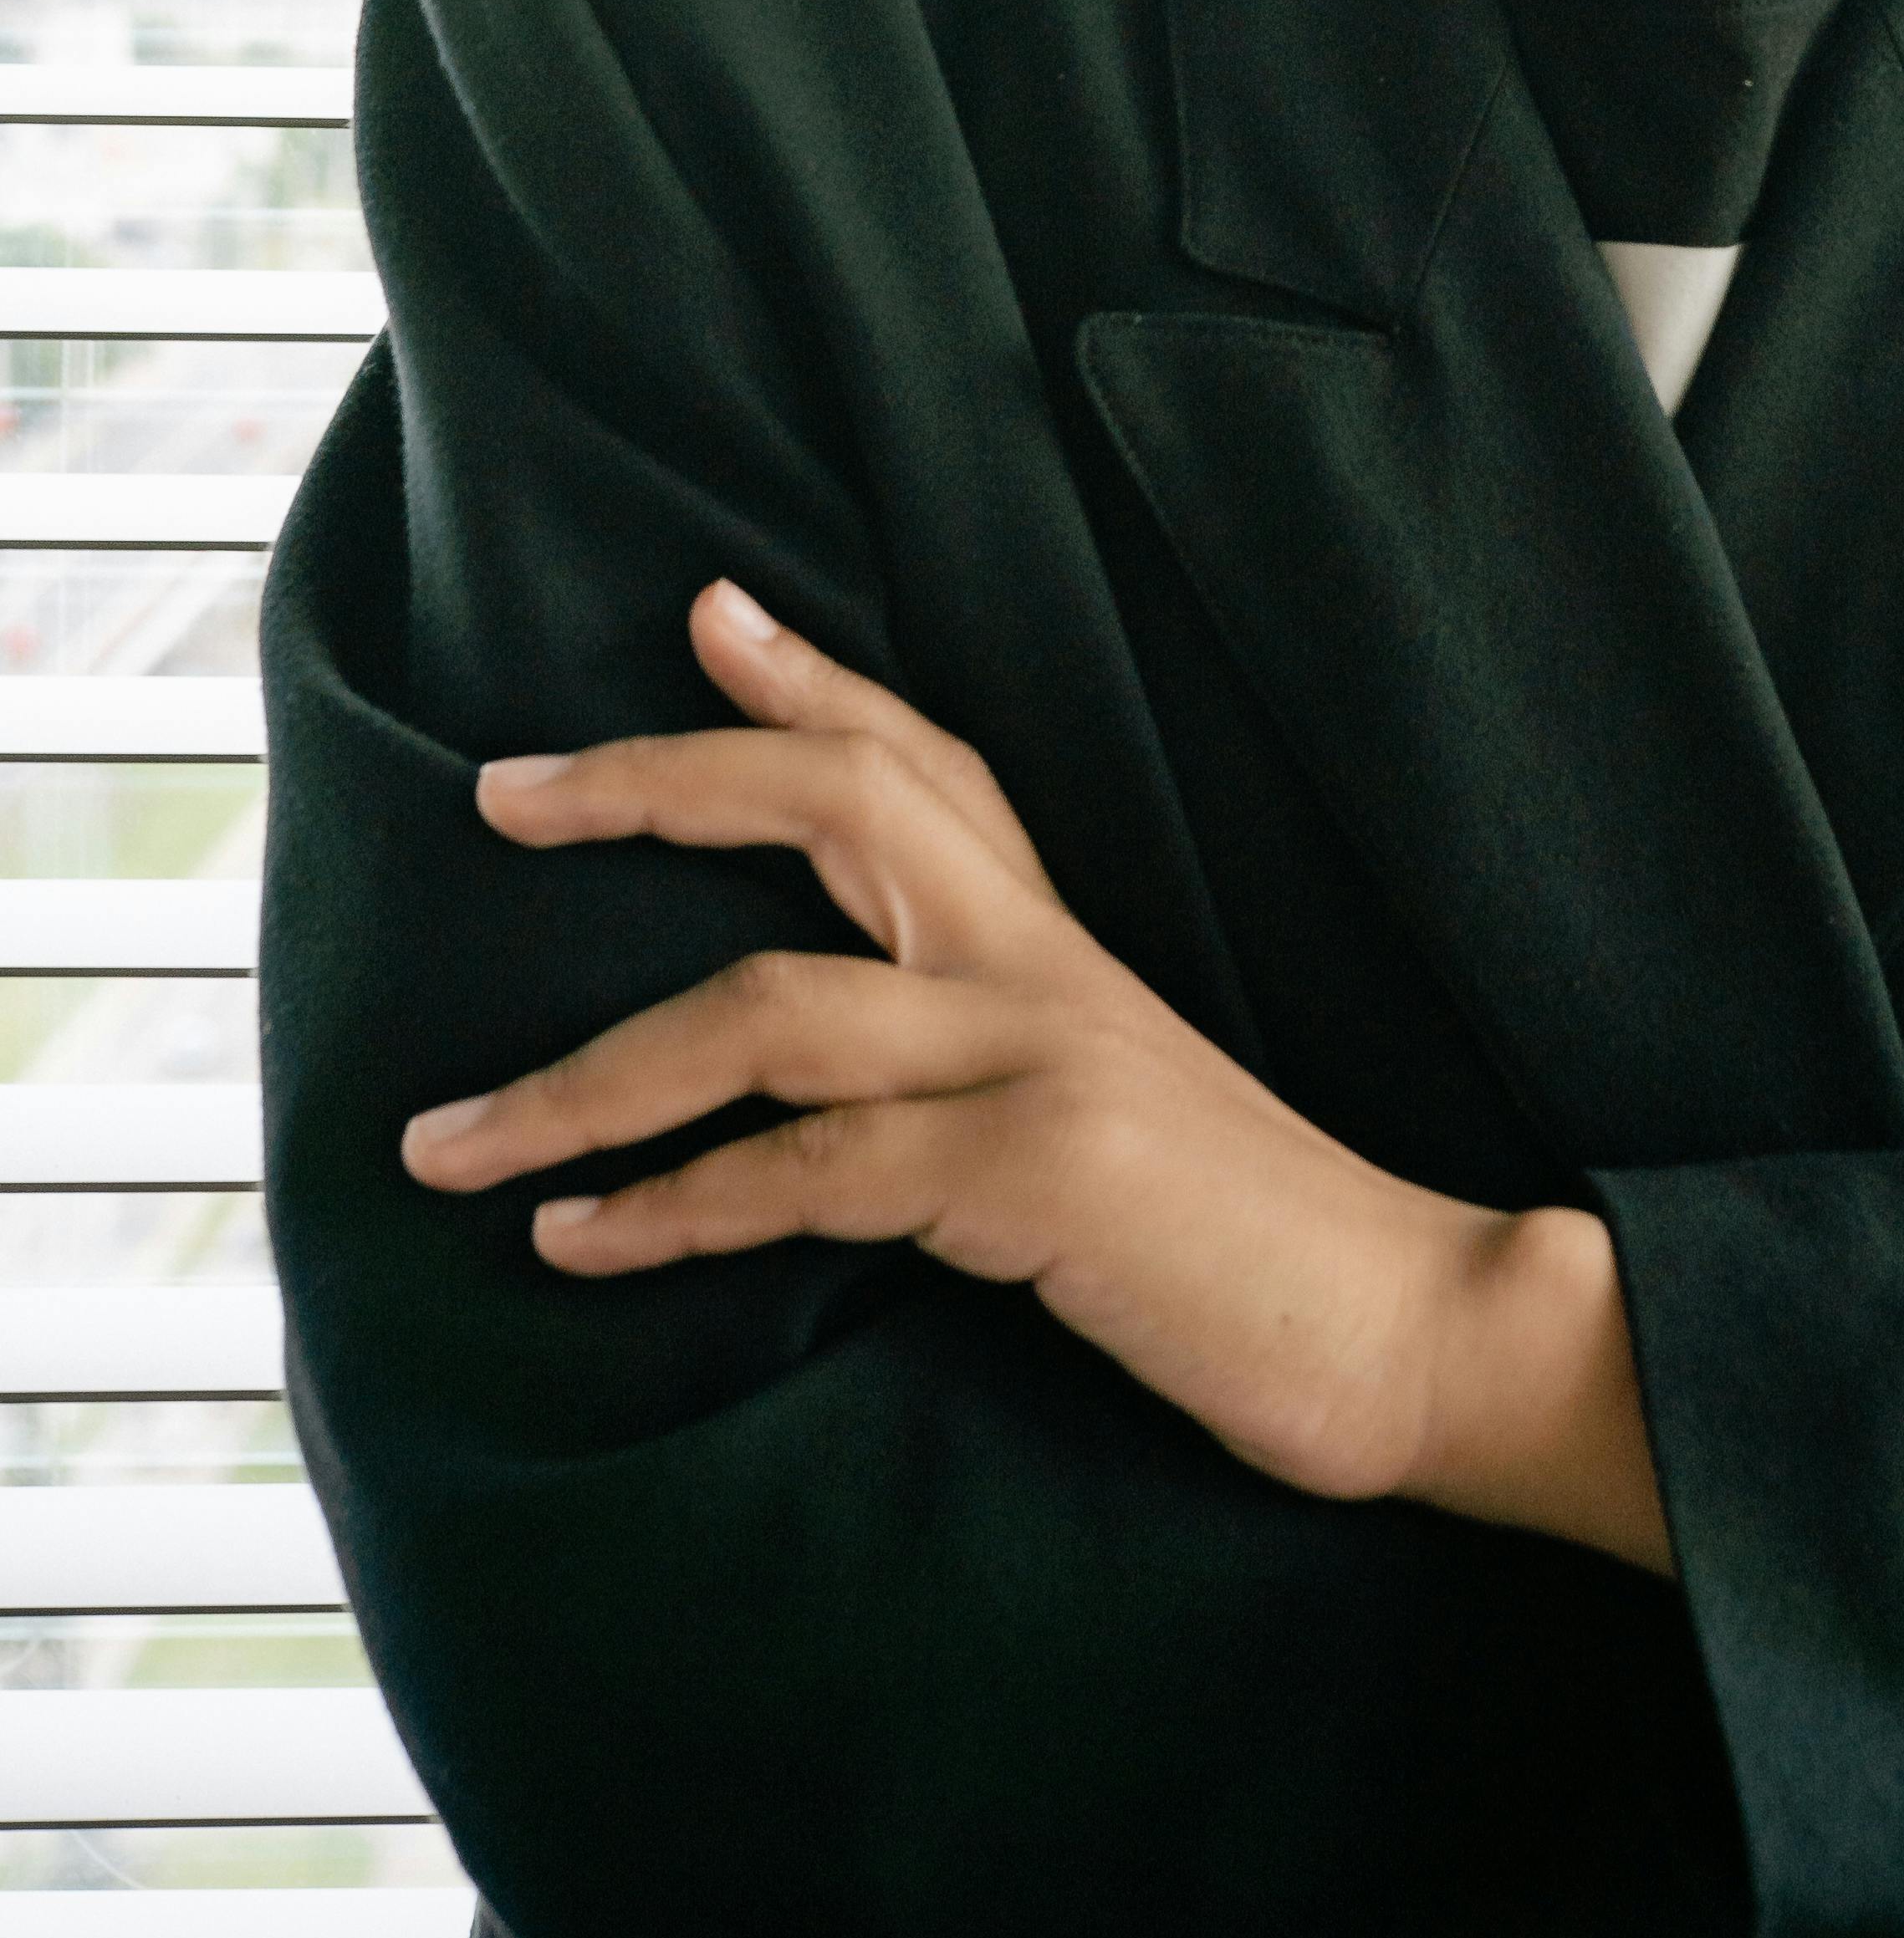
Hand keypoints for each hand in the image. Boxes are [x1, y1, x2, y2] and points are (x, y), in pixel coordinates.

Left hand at [399, 581, 1668, 1571]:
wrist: (1417, 1326)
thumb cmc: (1258, 1246)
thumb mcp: (1124, 1109)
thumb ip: (1009, 1060)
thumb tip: (871, 1083)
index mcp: (1067, 946)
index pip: (928, 762)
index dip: (810, 676)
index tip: (707, 610)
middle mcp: (1044, 966)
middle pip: (831, 800)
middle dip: (652, 781)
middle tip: (503, 792)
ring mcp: (1037, 1058)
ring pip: (762, 1008)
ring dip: (579, 1081)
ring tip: (451, 1142)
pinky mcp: (1031, 1175)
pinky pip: (805, 1170)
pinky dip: (670, 1207)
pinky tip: (580, 1243)